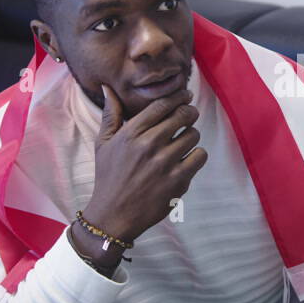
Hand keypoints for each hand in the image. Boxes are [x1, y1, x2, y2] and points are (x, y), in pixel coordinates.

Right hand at [83, 85, 207, 241]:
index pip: (162, 104)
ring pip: (193, 135)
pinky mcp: (178, 181)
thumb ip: (111, 115)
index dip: (178, 96)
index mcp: (131, 134)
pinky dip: (197, 155)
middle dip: (189, 112)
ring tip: (184, 140)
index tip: (185, 94)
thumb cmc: (109, 176)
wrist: (114, 215)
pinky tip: (187, 158)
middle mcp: (148, 146)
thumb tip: (107, 88)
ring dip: (192, 135)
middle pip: (182, 116)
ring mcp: (165, 164)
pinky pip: (200, 156)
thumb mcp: (103, 144)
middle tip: (189, 114)